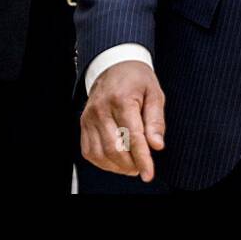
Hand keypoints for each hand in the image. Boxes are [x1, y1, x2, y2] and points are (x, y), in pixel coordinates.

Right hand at [80, 61, 165, 181]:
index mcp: (122, 99)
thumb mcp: (154, 93)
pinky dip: (103, 162)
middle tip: (142, 168)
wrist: (114, 65)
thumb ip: (156, 120)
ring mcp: (89, 117)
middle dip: (130, 164)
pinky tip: (116, 161)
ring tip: (131, 166)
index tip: (149, 174)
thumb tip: (157, 145)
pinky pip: (89, 151)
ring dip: (117, 166)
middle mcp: (101, 109)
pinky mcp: (83, 124)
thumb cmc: (137, 80)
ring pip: (100, 153)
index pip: (133, 136)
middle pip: (115, 148)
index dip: (142, 158)